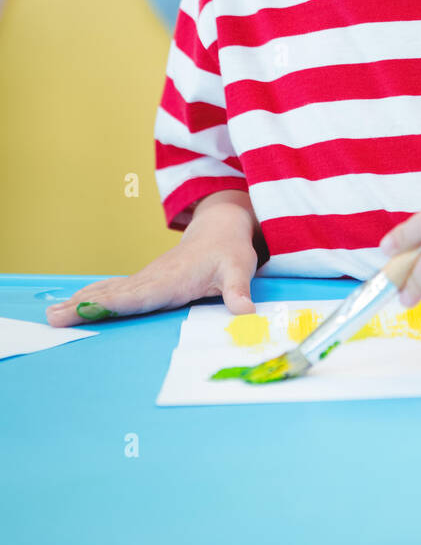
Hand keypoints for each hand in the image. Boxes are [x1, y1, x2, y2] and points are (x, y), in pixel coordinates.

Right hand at [43, 213, 259, 326]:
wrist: (220, 227)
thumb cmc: (230, 251)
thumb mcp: (239, 268)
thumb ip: (238, 291)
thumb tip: (245, 313)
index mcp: (171, 280)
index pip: (137, 295)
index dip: (111, 304)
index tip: (85, 310)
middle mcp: (152, 279)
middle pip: (113, 294)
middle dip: (83, 305)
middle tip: (52, 317)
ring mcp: (146, 278)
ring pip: (108, 290)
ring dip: (80, 301)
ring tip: (52, 313)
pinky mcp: (145, 280)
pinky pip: (114, 289)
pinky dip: (91, 297)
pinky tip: (75, 304)